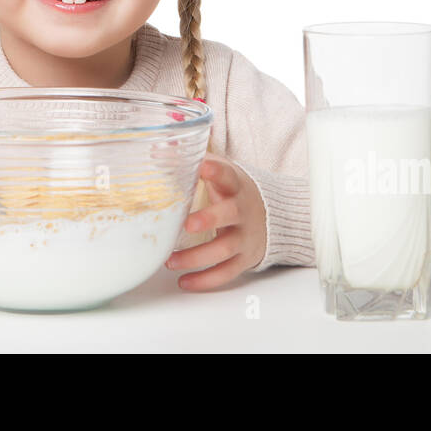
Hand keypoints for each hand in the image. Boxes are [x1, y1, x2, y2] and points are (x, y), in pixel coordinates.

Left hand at [165, 154, 266, 289]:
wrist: (272, 215)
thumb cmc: (235, 191)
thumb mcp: (221, 172)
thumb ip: (193, 161)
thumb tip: (158, 149)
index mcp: (236, 185)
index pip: (227, 174)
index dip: (215, 170)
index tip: (201, 166)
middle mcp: (243, 210)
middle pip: (231, 214)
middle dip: (210, 219)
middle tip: (187, 225)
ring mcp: (246, 236)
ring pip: (225, 249)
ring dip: (196, 257)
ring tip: (170, 261)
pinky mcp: (245, 258)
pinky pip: (226, 272)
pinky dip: (206, 280)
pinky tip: (184, 282)